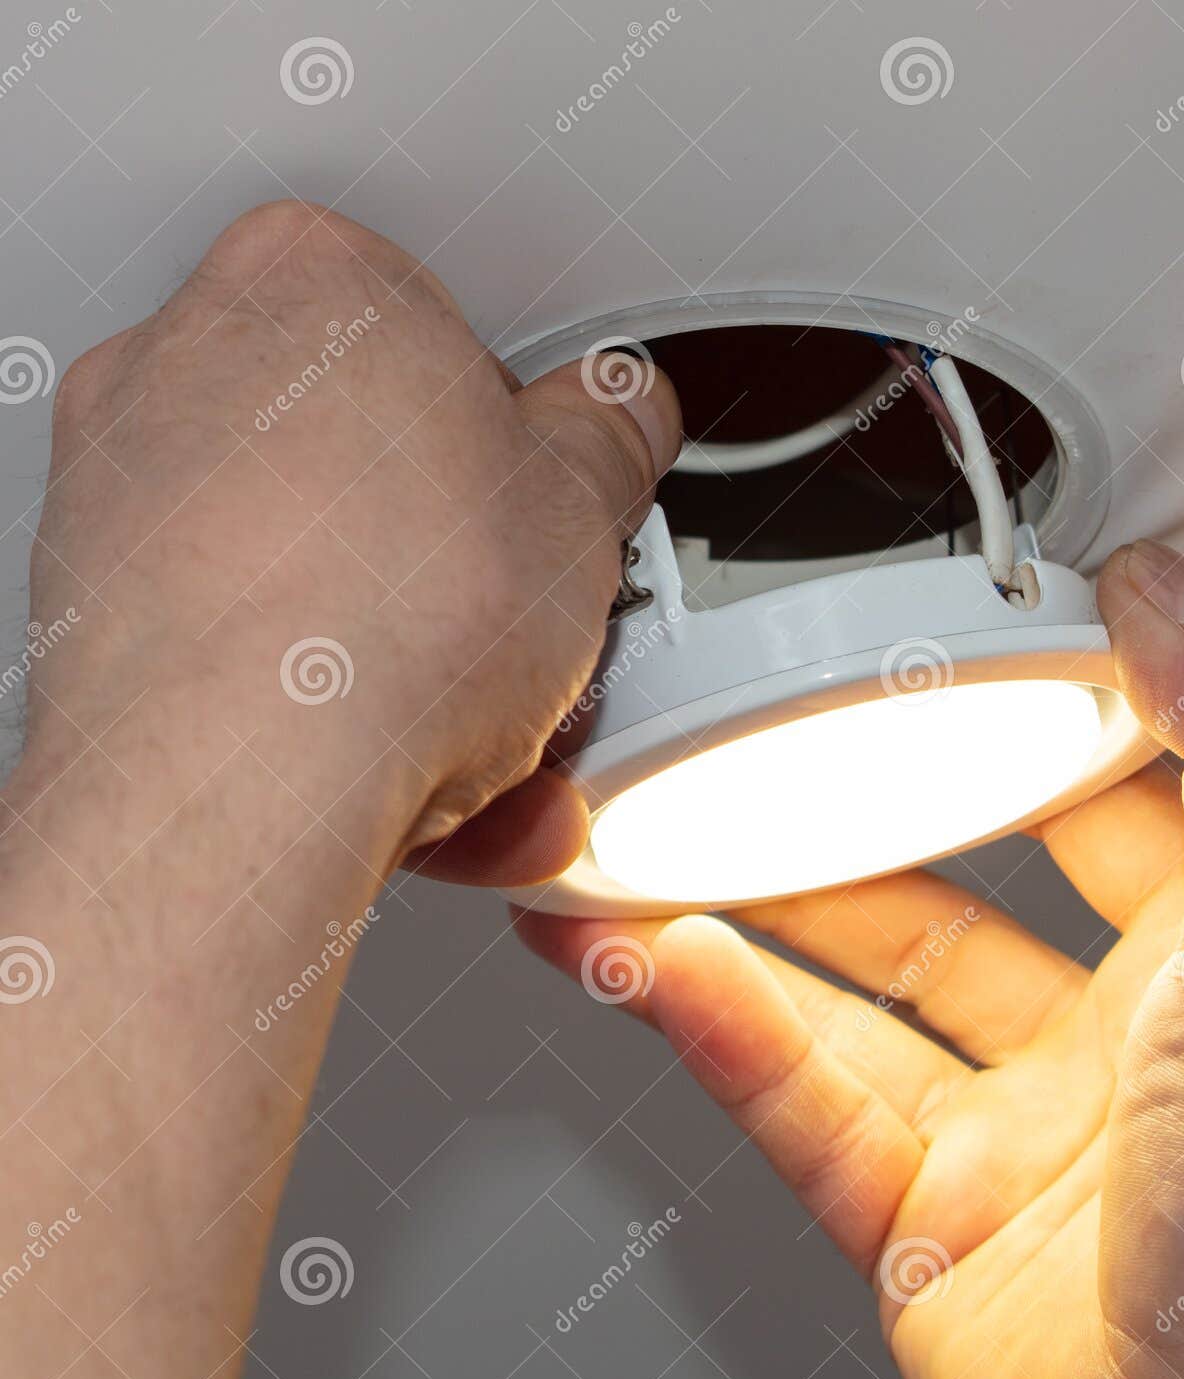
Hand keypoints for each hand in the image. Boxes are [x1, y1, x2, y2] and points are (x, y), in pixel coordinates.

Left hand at [0, 200, 678, 1378]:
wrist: (211, 837)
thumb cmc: (358, 672)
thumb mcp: (569, 536)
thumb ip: (602, 461)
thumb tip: (624, 426)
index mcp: (328, 309)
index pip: (460, 333)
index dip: (535, 433)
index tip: (574, 497)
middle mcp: (216, 392)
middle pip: (388, 456)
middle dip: (474, 548)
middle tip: (537, 632)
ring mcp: (158, 511)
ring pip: (332, 568)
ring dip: (414, 646)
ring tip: (482, 731)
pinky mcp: (131, 637)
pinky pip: (284, 661)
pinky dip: (355, 711)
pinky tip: (409, 776)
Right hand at [522, 539, 1183, 1378]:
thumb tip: (1174, 593)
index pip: (1095, 802)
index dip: (1015, 722)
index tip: (930, 656)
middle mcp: (1105, 1052)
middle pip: (941, 900)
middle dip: (843, 826)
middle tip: (755, 753)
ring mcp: (1005, 1142)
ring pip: (842, 1003)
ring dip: (742, 923)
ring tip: (646, 846)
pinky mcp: (921, 1230)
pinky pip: (799, 1103)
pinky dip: (721, 1029)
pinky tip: (655, 962)